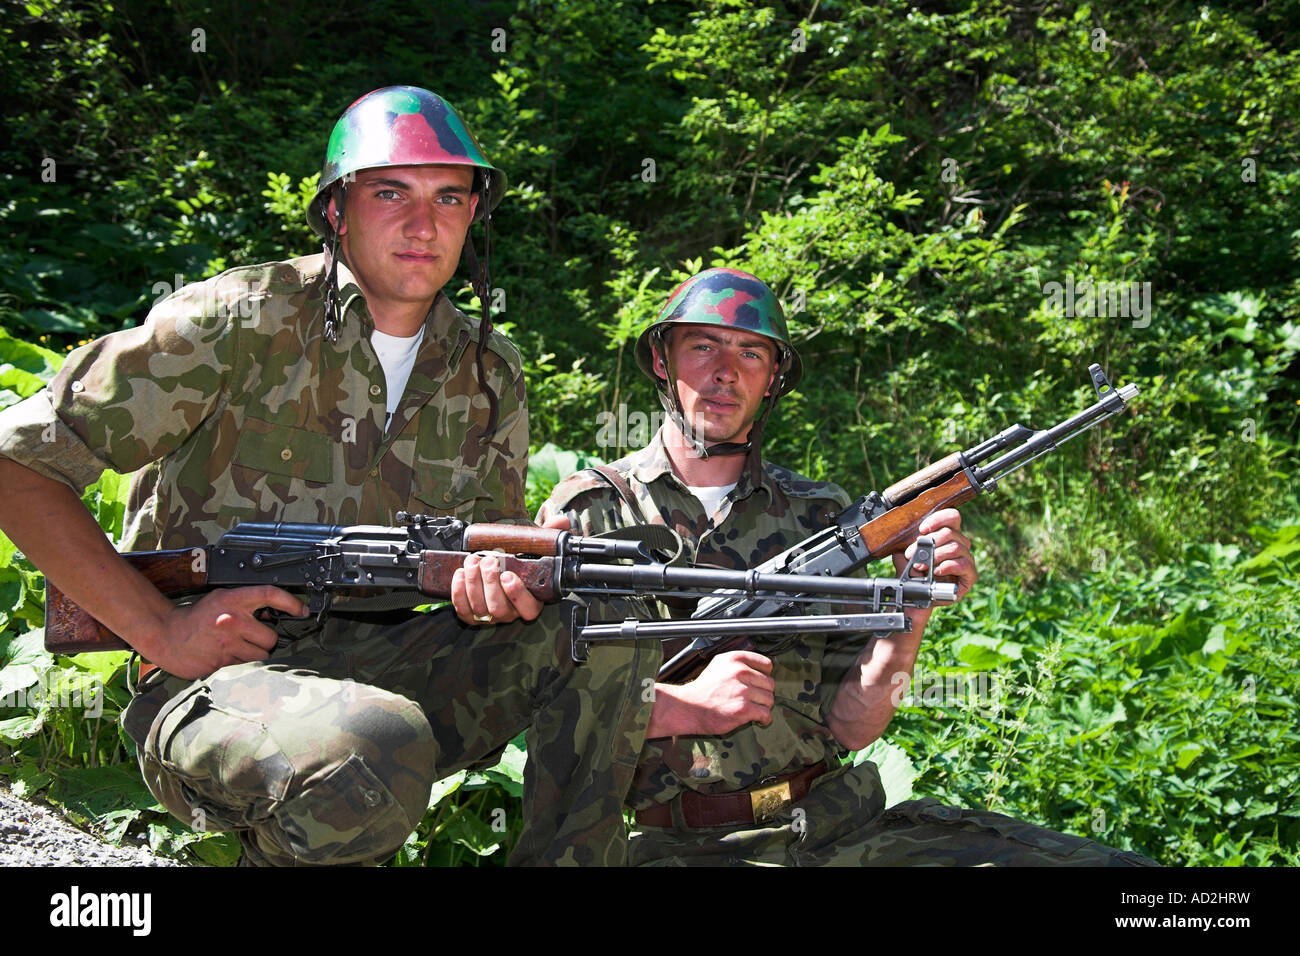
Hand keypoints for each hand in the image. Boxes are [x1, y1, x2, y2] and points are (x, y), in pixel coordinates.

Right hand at [144, 585, 307, 679]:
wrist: (167, 635)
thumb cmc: (197, 618)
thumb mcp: (221, 599)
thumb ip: (246, 603)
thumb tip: (275, 613)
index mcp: (232, 601)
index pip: (270, 595)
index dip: (291, 602)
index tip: (301, 610)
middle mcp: (232, 621)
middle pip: (271, 637)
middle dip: (265, 640)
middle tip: (250, 637)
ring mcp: (227, 644)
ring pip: (262, 655)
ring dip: (255, 654)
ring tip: (237, 647)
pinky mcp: (222, 664)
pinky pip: (246, 667)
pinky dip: (242, 665)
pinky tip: (228, 656)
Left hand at [451, 514, 570, 625]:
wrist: (493, 570)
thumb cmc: (516, 563)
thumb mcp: (532, 549)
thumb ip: (547, 537)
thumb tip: (563, 521)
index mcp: (531, 601)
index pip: (528, 609)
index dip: (517, 595)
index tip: (508, 575)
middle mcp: (511, 613)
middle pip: (499, 608)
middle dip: (490, 582)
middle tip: (487, 559)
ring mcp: (490, 617)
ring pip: (480, 608)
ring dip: (473, 582)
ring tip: (472, 561)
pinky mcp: (471, 616)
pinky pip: (464, 610)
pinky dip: (459, 592)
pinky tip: (459, 574)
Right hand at [645, 650, 774, 737]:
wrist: (688, 707)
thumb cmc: (703, 689)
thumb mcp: (719, 665)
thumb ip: (740, 663)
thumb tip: (762, 669)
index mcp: (735, 659)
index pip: (767, 664)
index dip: (765, 676)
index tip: (760, 684)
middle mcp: (740, 672)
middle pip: (769, 683)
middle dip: (763, 693)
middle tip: (753, 699)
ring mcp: (742, 690)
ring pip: (769, 699)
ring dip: (763, 707)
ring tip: (753, 709)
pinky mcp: (743, 709)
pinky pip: (765, 714)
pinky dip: (764, 719)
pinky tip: (757, 719)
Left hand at [891, 507, 976, 601]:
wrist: (916, 593)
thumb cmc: (912, 571)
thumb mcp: (906, 552)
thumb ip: (908, 541)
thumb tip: (908, 533)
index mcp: (948, 534)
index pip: (952, 517)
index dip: (938, 520)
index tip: (922, 530)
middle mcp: (960, 544)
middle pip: (950, 533)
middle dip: (928, 543)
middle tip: (911, 555)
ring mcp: (966, 558)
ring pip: (955, 548)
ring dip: (935, 556)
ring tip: (922, 566)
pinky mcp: (970, 574)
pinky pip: (963, 564)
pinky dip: (948, 567)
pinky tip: (937, 571)